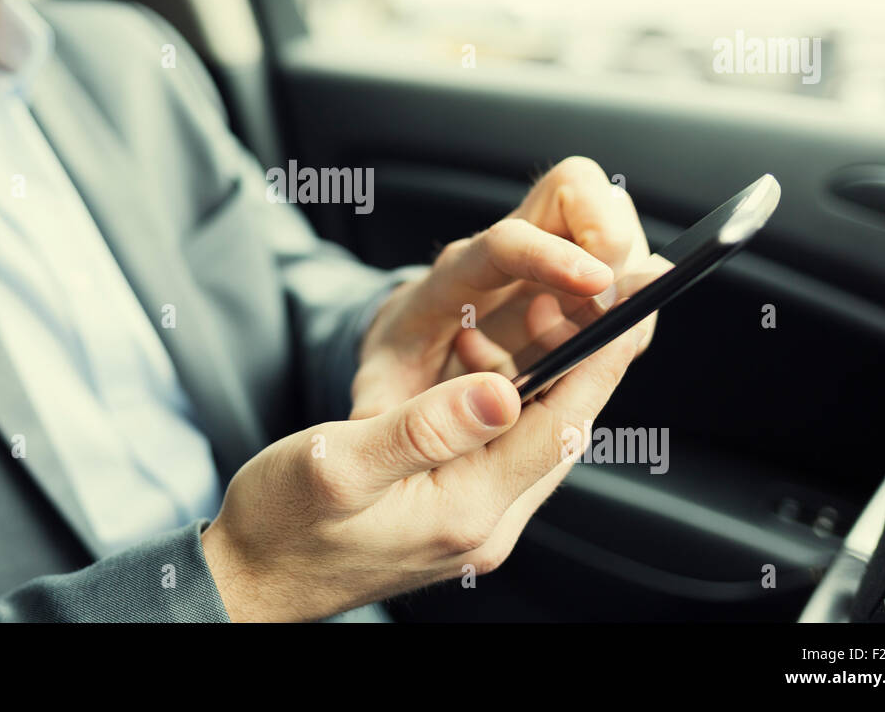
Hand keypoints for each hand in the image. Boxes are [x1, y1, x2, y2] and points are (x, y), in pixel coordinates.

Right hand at [200, 324, 648, 621]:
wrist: (250, 581)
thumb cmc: (282, 524)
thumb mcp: (340, 464)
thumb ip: (423, 429)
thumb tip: (501, 390)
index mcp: (466, 511)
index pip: (558, 427)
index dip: (599, 364)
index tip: (634, 312)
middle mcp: (484, 524)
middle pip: (561, 433)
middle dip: (592, 364)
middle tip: (618, 303)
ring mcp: (470, 525)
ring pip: (537, 441)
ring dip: (553, 380)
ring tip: (563, 321)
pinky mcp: (452, 517)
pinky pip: (505, 452)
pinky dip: (513, 404)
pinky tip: (494, 372)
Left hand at [352, 156, 653, 419]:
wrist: (400, 352)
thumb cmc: (393, 371)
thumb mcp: (377, 399)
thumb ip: (405, 418)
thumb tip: (485, 408)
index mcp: (450, 280)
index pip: (503, 245)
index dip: (553, 257)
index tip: (597, 282)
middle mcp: (502, 256)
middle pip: (575, 191)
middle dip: (610, 232)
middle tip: (613, 300)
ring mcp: (542, 264)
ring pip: (607, 228)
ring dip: (625, 281)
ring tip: (592, 342)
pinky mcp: (569, 287)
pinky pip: (617, 278)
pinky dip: (624, 313)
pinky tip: (591, 354)